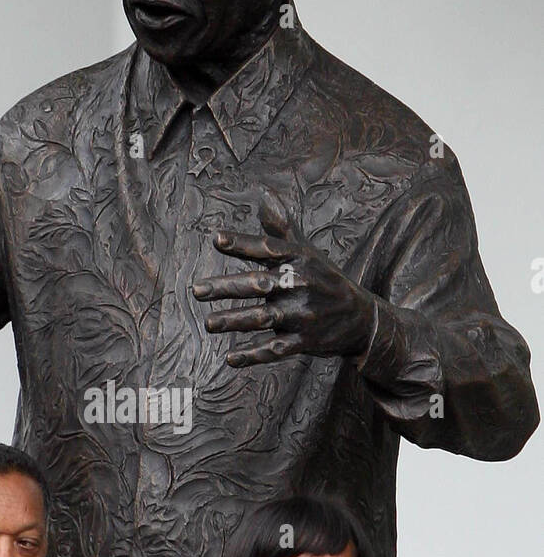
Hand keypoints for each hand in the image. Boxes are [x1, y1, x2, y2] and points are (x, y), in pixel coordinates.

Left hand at [192, 205, 375, 367]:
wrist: (360, 318)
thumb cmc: (325, 279)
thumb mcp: (307, 251)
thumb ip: (282, 228)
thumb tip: (264, 197)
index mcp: (298, 260)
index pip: (267, 249)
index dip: (241, 244)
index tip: (216, 239)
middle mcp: (300, 285)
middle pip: (258, 284)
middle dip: (226, 288)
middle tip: (196, 290)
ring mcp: (302, 315)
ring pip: (263, 318)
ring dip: (234, 321)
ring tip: (209, 323)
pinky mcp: (305, 342)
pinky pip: (275, 349)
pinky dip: (253, 355)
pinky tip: (231, 359)